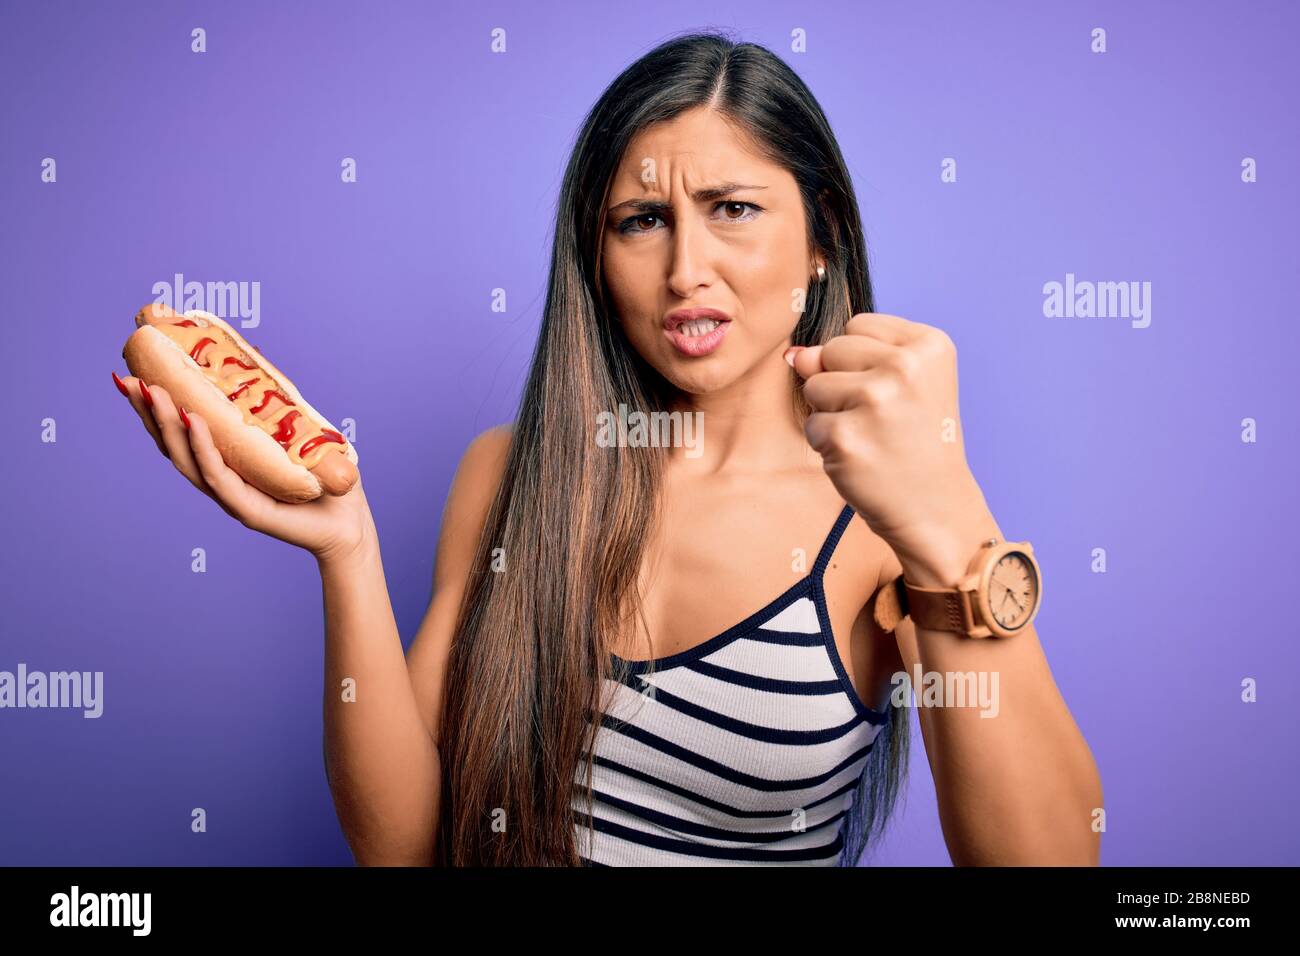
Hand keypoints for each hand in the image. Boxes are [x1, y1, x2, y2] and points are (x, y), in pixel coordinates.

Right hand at [114, 372, 374, 562]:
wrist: (349, 521)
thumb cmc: (322, 477)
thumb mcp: (293, 429)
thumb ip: (271, 401)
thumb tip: (253, 357)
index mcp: (224, 463)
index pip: (180, 434)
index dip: (155, 408)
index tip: (134, 374)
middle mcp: (220, 480)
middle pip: (173, 445)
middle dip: (148, 412)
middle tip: (127, 380)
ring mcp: (230, 496)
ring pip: (188, 460)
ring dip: (167, 425)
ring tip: (153, 393)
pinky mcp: (247, 510)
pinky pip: (218, 476)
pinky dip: (203, 448)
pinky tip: (192, 421)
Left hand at [786, 313, 994, 579]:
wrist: (936, 506)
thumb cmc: (915, 441)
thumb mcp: (901, 385)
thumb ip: (848, 358)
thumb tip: (793, 355)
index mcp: (928, 345)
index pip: (857, 325)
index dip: (863, 361)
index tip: (896, 392)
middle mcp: (905, 367)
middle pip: (832, 350)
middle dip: (843, 382)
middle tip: (883, 418)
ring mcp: (874, 402)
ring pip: (814, 386)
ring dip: (832, 414)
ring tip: (872, 436)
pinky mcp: (845, 437)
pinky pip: (811, 425)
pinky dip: (828, 445)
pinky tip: (862, 457)